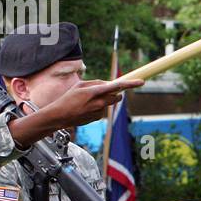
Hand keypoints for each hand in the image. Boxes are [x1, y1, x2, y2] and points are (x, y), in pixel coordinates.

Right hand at [7, 78, 143, 146]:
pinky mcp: (97, 118)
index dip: (129, 84)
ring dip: (104, 99)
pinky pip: (103, 110)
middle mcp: (98, 103)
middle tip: (105, 91)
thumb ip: (96, 83)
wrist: (59, 116)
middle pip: (116, 96)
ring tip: (87, 101)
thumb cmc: (68, 98)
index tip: (141, 82)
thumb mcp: (79, 86)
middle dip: (116, 92)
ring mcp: (99, 112)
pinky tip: (86, 109)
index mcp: (93, 92)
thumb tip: (109, 84)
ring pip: (109, 102)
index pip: (116, 86)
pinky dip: (98, 107)